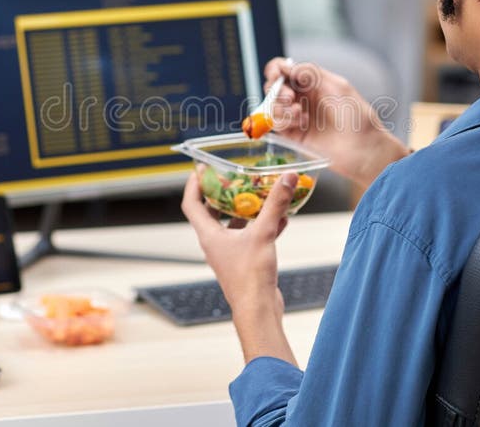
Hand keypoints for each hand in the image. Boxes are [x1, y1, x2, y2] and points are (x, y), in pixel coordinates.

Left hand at [181, 168, 297, 364]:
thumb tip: (287, 178)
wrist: (259, 310)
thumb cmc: (251, 277)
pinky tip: (283, 218)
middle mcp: (215, 244)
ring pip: (234, 224)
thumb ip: (275, 204)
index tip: (202, 169)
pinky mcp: (245, 261)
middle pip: (212, 212)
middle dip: (224, 193)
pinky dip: (263, 226)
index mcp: (209, 236)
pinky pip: (251, 237)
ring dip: (246, 209)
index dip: (194, 184)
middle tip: (235, 178)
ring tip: (261, 195)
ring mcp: (229, 253)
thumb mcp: (264, 233)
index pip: (191, 203)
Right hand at [264, 58, 409, 187]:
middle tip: (289, 97)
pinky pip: (277, 124)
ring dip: (281, 107)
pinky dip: (284, 121)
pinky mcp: (294, 135)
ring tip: (299, 112)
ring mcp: (297, 117)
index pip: (286, 71)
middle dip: (277, 90)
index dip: (276, 69)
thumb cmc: (357, 117)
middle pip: (274, 88)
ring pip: (273, 106)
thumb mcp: (338, 87)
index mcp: (313, 83)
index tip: (276, 73)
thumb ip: (311, 73)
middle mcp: (303, 98)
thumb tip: (287, 66)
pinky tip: (302, 123)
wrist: (363, 149)